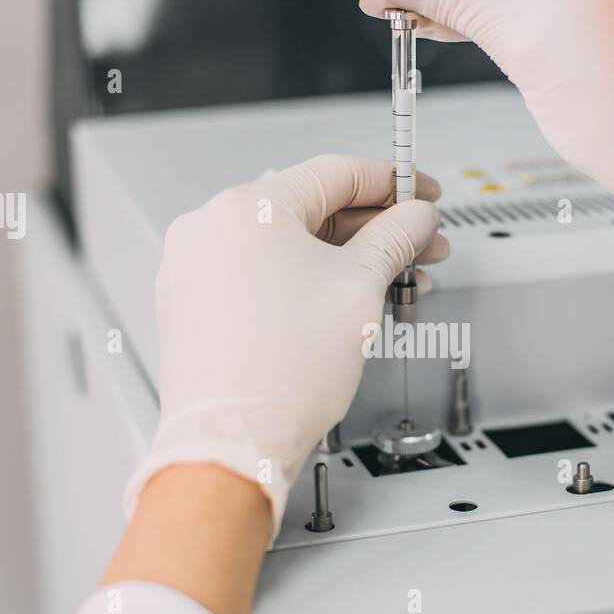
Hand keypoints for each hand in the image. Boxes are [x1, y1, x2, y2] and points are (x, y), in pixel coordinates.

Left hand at [125, 154, 445, 541]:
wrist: (233, 441)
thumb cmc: (280, 375)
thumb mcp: (359, 290)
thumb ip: (394, 239)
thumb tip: (414, 219)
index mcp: (248, 207)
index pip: (336, 172)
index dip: (393, 182)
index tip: (420, 195)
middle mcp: (210, 227)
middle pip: (310, 209)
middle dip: (373, 228)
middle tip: (417, 244)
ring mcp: (195, 266)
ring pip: (286, 246)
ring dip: (342, 258)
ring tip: (389, 280)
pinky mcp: (193, 304)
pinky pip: (259, 274)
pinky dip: (303, 280)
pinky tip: (341, 300)